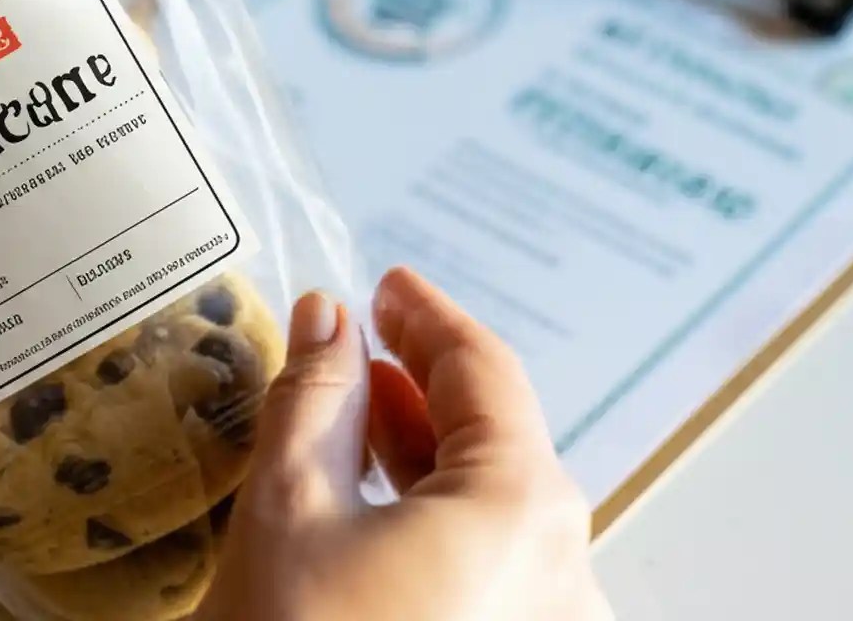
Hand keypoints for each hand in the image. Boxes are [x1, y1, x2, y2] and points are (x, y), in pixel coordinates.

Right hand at [195, 267, 612, 620]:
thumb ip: (315, 396)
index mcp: (521, 509)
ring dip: (427, 447)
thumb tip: (324, 319)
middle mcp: (561, 567)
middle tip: (367, 336)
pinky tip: (383, 499)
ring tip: (361, 410)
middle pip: (497, 436)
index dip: (428, 315)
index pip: (484, 371)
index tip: (388, 285)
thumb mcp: (291, 506)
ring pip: (494, 500)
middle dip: (423, 380)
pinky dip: (438, 512)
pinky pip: (491, 556)